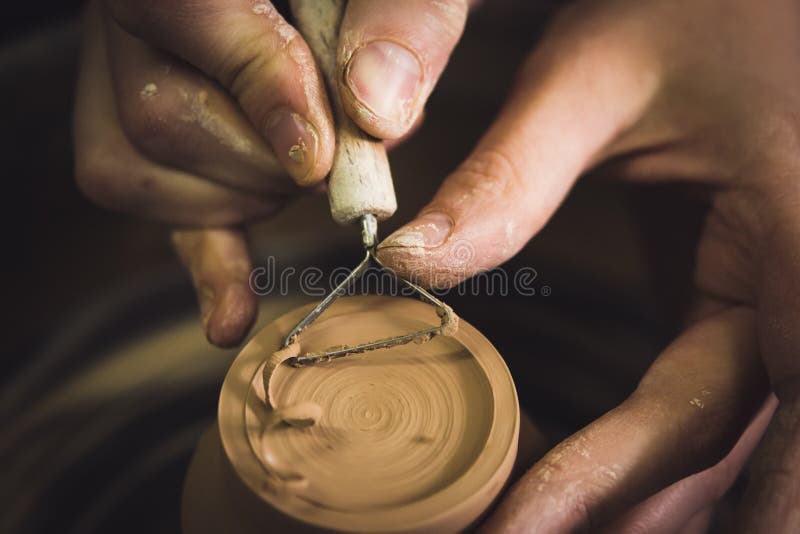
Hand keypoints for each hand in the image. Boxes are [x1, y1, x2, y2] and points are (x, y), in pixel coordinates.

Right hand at [73, 0, 469, 345]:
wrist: (358, 12)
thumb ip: (409, 16)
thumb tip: (377, 107)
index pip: (178, 10)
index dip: (259, 86)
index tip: (325, 151)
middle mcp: (137, 22)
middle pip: (161, 118)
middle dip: (270, 163)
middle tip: (339, 155)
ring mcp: (131, 85)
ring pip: (141, 175)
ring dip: (250, 197)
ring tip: (312, 167)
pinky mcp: (160, 150)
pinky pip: (156, 211)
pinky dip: (207, 267)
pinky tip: (231, 318)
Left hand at [376, 0, 799, 530]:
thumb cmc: (694, 10)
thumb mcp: (592, 75)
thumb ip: (507, 175)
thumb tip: (410, 261)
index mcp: (791, 242)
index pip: (718, 410)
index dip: (633, 492)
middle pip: (716, 445)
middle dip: (627, 514)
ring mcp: (779, 302)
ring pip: (720, 439)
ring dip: (637, 503)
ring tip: (532, 532)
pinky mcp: (743, 300)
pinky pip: (705, 400)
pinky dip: (651, 456)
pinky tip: (591, 487)